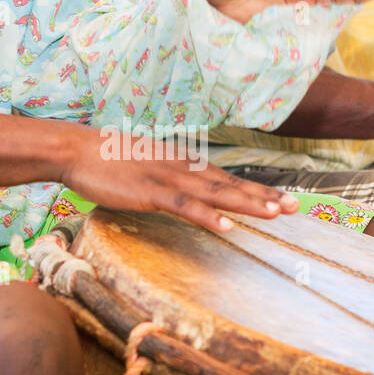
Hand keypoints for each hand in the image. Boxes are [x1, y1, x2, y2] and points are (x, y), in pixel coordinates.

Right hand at [58, 128, 299, 232]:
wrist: (78, 148)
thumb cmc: (109, 159)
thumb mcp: (147, 167)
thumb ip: (168, 178)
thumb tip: (185, 192)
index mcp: (183, 163)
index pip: (226, 179)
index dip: (256, 190)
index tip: (283, 200)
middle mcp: (183, 167)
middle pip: (230, 185)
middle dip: (264, 197)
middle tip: (295, 207)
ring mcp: (168, 178)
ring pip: (215, 194)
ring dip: (246, 204)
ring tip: (274, 215)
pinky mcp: (151, 191)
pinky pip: (185, 206)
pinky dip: (208, 216)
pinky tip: (228, 225)